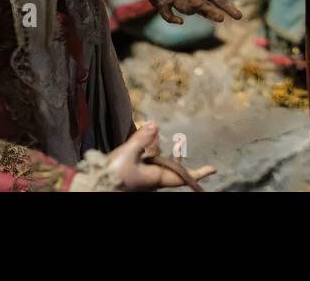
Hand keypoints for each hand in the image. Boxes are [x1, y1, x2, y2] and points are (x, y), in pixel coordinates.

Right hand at [93, 123, 216, 190]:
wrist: (95, 184)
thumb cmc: (113, 174)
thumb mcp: (128, 154)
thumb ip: (141, 139)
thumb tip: (155, 124)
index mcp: (156, 177)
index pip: (182, 175)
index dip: (199, 172)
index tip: (214, 168)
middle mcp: (153, 178)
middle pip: (170, 164)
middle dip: (175, 153)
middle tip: (180, 142)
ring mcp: (144, 176)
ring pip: (157, 159)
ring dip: (156, 146)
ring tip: (152, 132)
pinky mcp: (135, 172)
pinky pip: (146, 159)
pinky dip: (147, 148)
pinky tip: (143, 135)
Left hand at [129, 0, 242, 24]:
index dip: (227, 6)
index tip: (238, 16)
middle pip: (205, 7)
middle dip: (213, 13)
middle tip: (220, 18)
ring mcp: (175, 0)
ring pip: (189, 10)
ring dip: (194, 9)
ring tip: (196, 2)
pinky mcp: (161, 3)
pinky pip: (168, 15)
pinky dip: (173, 19)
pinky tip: (179, 21)